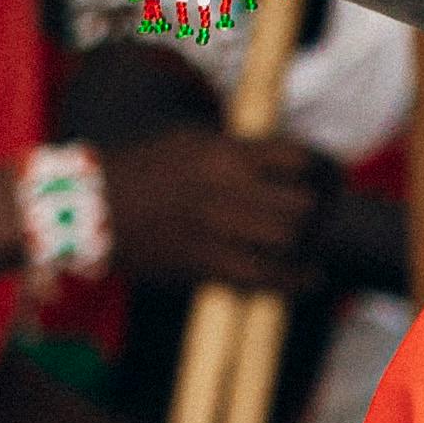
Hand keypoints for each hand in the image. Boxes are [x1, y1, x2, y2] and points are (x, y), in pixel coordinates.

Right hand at [99, 123, 338, 300]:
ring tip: (312, 248)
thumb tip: (287, 161)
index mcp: (224, 153)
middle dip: (322, 212)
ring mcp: (215, 230)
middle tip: (323, 217)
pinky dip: (294, 280)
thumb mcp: (191, 142)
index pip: (300, 159)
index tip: (332, 179)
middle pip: (304, 205)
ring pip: (290, 240)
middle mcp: (225, 190)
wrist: (91, 209)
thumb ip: (239, 150)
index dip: (327, 170)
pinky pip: (265, 277)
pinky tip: (307, 279)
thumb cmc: (141, 170)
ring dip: (310, 245)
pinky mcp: (204, 265)